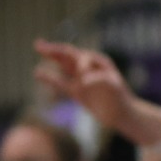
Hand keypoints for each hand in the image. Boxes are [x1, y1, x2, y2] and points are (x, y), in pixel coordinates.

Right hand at [33, 41, 160, 145]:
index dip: (79, 65)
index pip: (81, 57)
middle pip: (67, 55)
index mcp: (99, 62)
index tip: (84, 79)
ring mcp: (81, 79)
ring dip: (51, 56)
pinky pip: (59, 83)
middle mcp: (88, 68)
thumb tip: (83, 82)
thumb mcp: (113, 87)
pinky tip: (37, 72)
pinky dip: (48, 78)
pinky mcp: (76, 92)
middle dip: (54, 49)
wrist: (123, 115)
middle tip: (38, 44)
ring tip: (38, 47)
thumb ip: (100, 80)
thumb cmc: (121, 99)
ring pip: (62, 65)